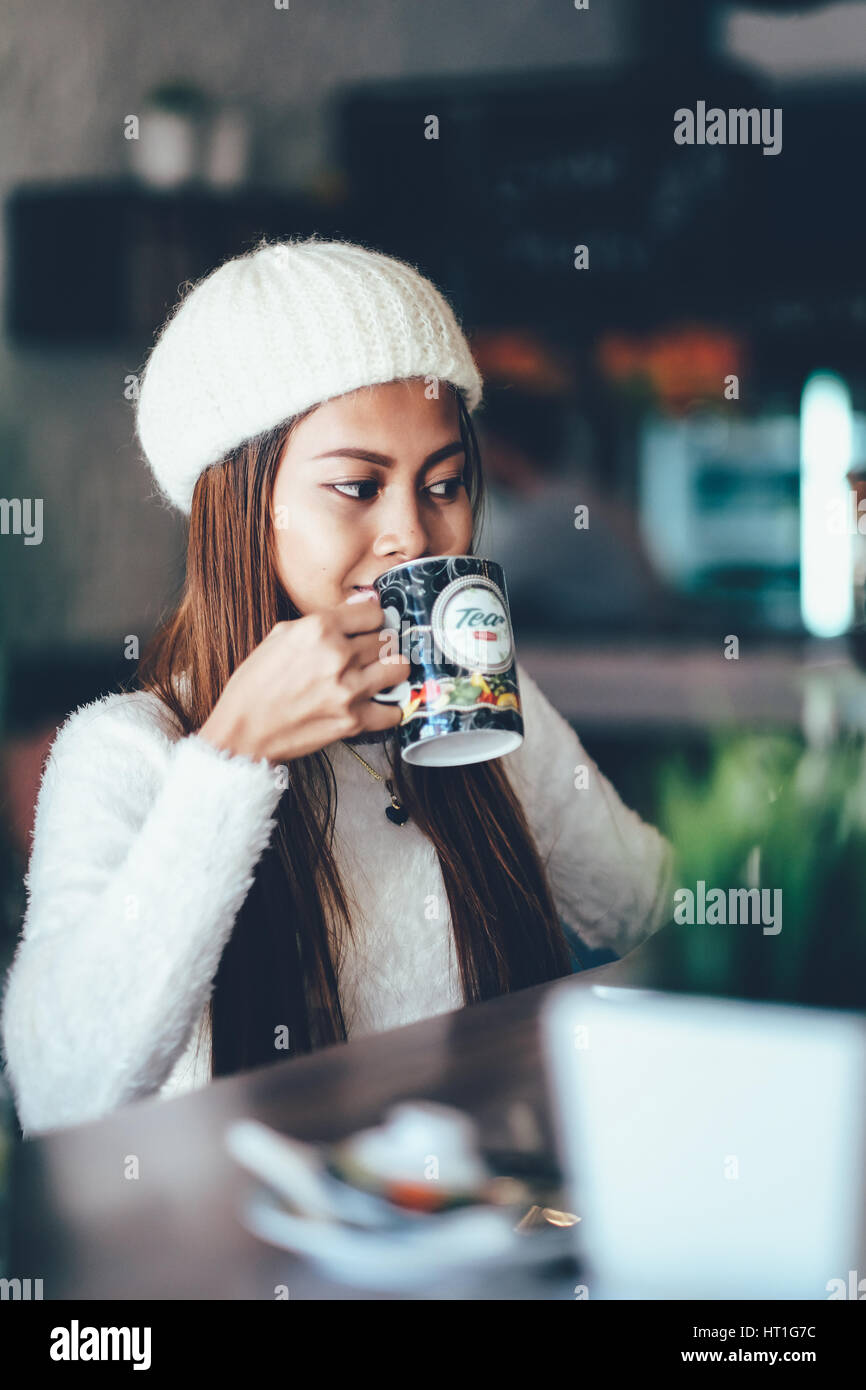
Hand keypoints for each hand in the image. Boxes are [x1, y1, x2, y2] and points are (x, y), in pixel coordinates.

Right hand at [198, 593, 409, 763]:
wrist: (242, 730)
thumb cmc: (255, 684)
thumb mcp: (279, 636)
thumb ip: (319, 621)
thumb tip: (354, 609)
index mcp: (319, 629)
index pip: (373, 613)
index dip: (371, 621)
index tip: (368, 628)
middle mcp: (338, 655)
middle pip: (386, 640)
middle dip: (379, 646)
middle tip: (369, 655)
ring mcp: (349, 690)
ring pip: (400, 669)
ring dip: (392, 671)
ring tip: (380, 676)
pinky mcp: (353, 721)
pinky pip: (394, 711)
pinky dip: (390, 709)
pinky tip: (379, 706)